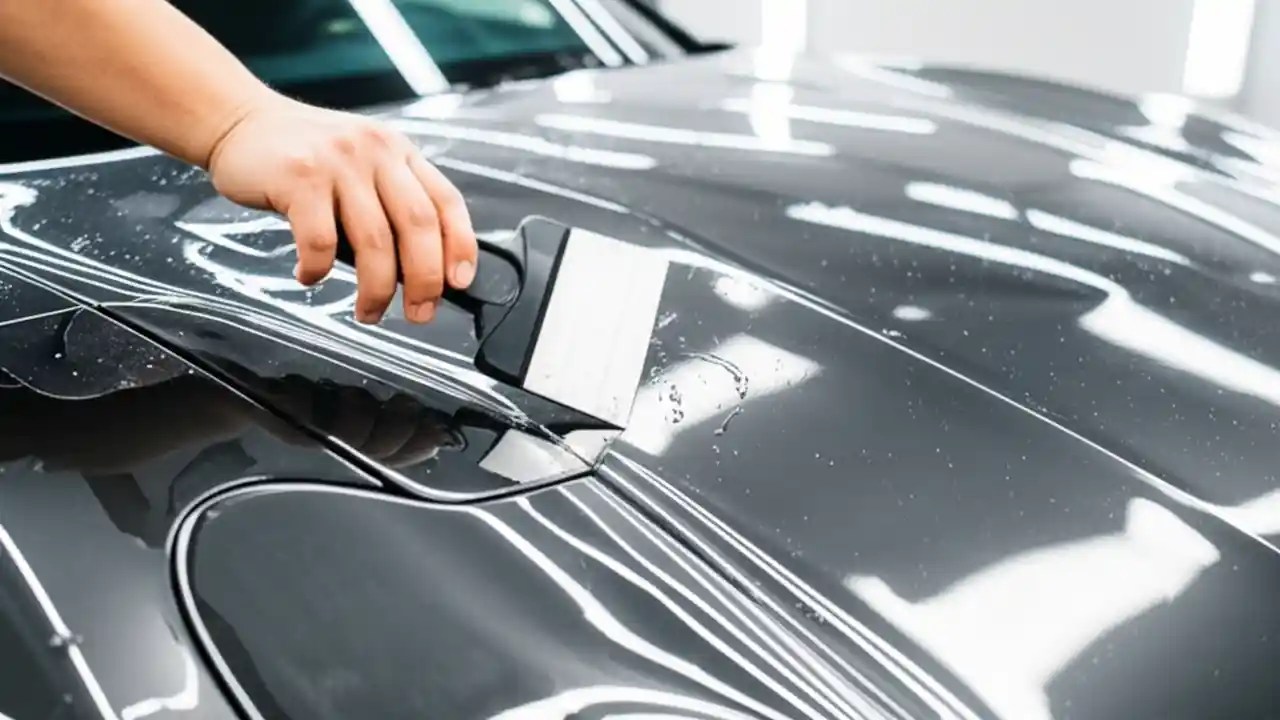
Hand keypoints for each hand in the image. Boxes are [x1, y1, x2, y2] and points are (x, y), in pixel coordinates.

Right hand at [206, 93, 477, 324]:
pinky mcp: (299, 176)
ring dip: (377, 288)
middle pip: (418, 225)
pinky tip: (310, 276)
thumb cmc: (302, 155)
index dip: (460, 246)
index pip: (446, 201)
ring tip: (369, 312)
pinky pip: (321, 240)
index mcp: (398, 151)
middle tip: (419, 313)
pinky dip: (320, 269)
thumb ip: (390, 202)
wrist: (239, 119)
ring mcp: (338, 161)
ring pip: (375, 241)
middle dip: (425, 279)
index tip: (460, 283)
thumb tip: (419, 271)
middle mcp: (375, 151)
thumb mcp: (361, 164)